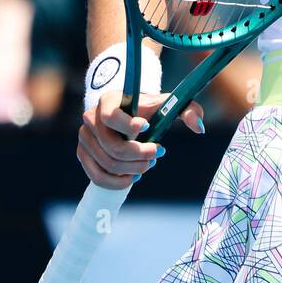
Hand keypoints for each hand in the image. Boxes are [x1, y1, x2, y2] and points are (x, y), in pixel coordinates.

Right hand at [77, 91, 203, 190]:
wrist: (128, 115)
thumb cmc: (149, 110)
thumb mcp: (169, 105)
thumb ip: (188, 110)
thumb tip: (199, 127)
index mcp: (108, 100)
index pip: (112, 117)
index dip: (131, 127)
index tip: (148, 128)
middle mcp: (90, 117)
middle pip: (114, 147)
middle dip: (141, 155)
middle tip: (158, 153)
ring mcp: (84, 138)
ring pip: (109, 163)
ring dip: (133, 169)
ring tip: (148, 165)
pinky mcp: (83, 155)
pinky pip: (97, 177)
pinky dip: (118, 182)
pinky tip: (133, 177)